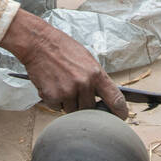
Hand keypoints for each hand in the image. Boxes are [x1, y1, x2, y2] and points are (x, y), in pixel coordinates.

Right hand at [0, 9, 127, 116]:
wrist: (39, 43)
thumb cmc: (63, 49)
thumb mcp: (87, 60)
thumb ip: (96, 79)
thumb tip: (104, 97)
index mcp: (96, 74)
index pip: (115, 99)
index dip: (120, 112)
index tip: (121, 117)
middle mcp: (84, 84)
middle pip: (90, 109)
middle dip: (84, 104)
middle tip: (76, 92)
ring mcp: (67, 91)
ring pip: (73, 111)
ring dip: (69, 103)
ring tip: (62, 84)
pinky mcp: (52, 96)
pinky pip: (58, 108)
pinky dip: (56, 101)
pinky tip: (52, 86)